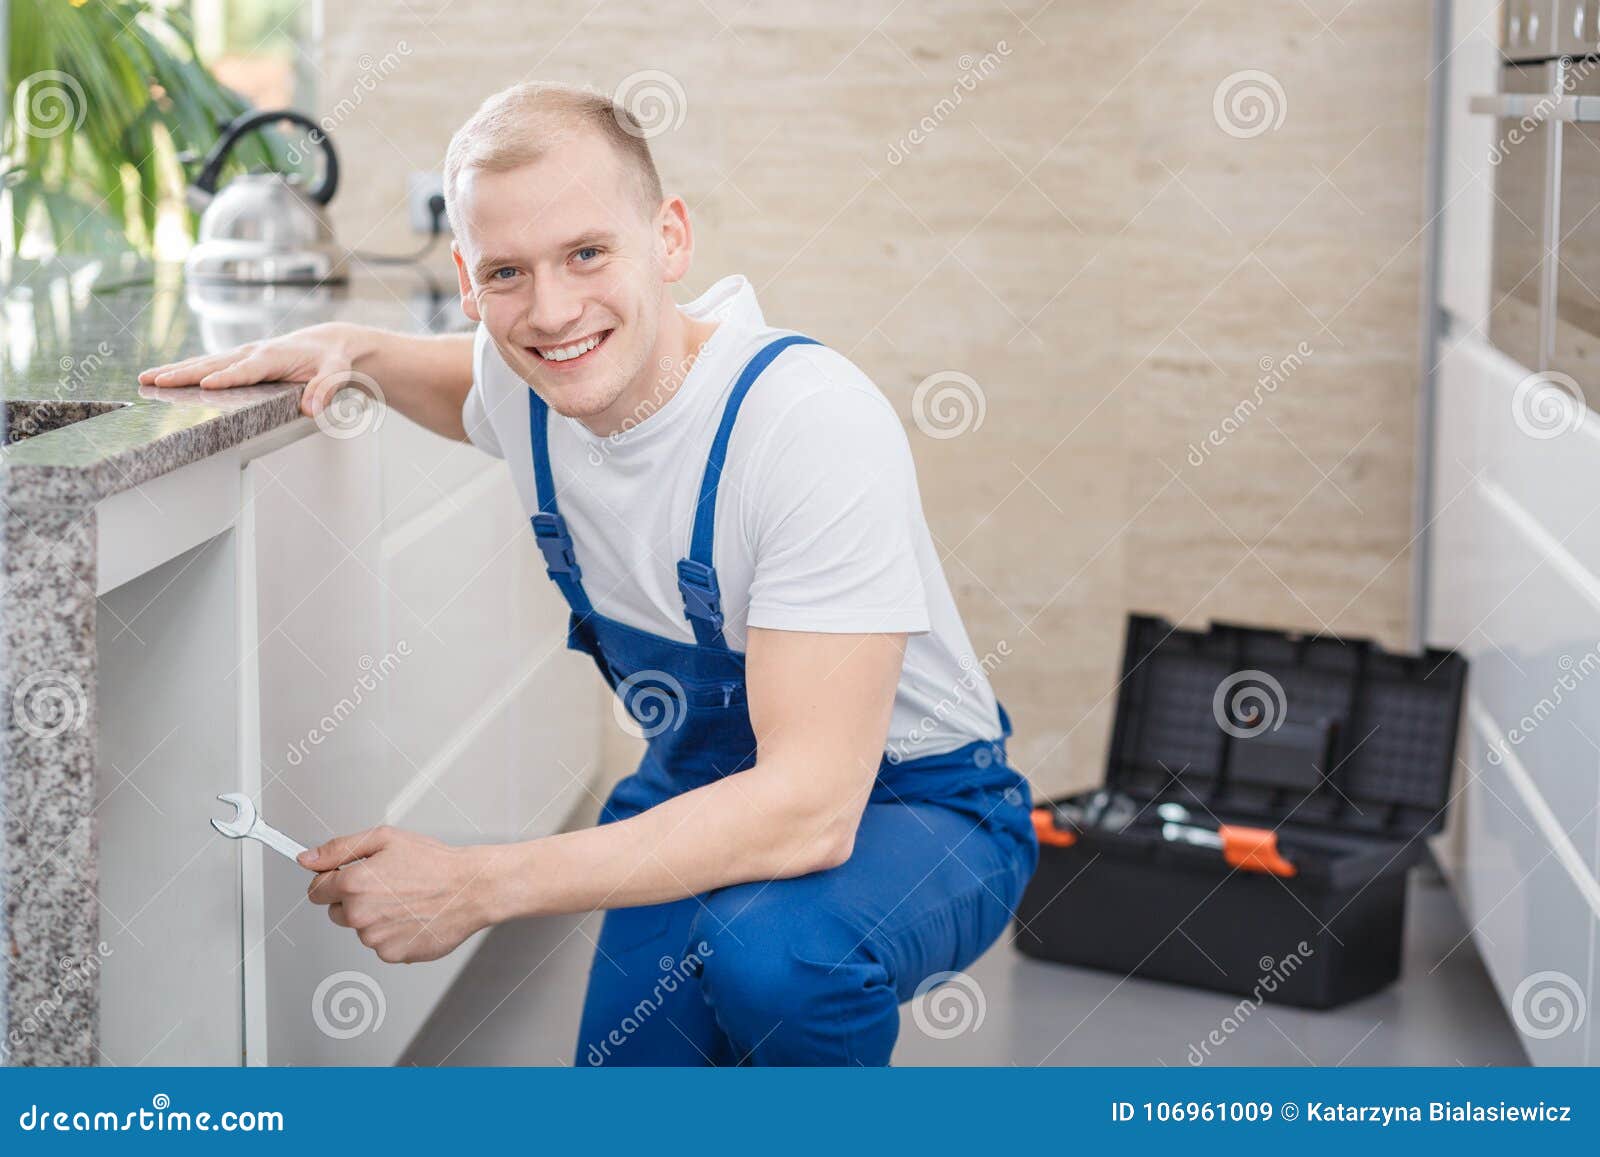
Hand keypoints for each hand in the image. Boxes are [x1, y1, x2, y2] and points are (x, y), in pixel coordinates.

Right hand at [138, 322, 372, 419]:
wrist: (329, 342)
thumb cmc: (331, 359)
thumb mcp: (337, 373)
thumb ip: (325, 389)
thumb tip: (311, 409)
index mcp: (273, 356)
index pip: (246, 370)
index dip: (227, 378)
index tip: (204, 385)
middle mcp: (252, 353)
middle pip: (214, 365)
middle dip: (184, 374)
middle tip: (155, 382)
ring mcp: (242, 355)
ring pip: (204, 363)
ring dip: (174, 371)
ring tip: (145, 379)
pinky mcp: (238, 360)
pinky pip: (207, 365)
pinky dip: (184, 371)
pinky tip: (162, 378)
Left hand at [299, 825, 492, 963]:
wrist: (471, 889)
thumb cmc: (434, 863)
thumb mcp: (385, 838)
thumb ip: (339, 849)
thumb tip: (306, 859)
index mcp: (353, 884)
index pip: (316, 891)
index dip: (332, 880)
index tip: (348, 876)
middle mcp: (359, 915)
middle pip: (337, 912)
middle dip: (354, 899)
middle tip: (388, 885)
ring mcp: (375, 939)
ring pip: (362, 928)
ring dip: (376, 917)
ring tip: (407, 899)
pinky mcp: (392, 955)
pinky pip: (382, 944)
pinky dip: (394, 933)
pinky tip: (413, 916)